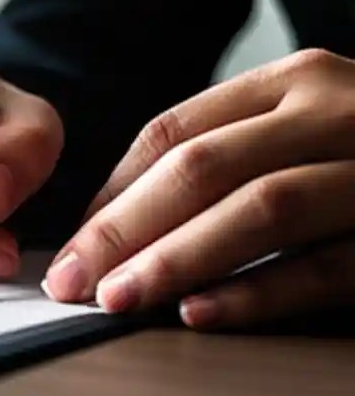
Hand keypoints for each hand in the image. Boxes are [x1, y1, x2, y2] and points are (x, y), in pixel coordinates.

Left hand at [44, 49, 354, 329]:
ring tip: (117, 300)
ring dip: (177, 258)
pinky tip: (202, 314)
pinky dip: (262, 290)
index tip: (70, 245)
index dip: (111, 192)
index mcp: (295, 81)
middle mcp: (338, 109)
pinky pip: (332, 264)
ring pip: (263, 208)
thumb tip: (112, 224)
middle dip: (122, 229)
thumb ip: (231, 156)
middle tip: (69, 282)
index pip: (174, 131)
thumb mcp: (307, 130)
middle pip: (202, 167)